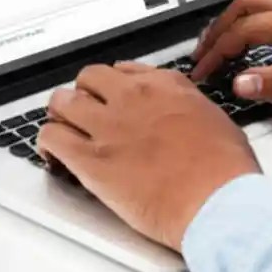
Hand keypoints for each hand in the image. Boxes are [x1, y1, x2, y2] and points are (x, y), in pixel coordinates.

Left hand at [37, 62, 258, 251]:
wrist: (216, 200)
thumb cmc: (225, 170)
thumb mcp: (215, 120)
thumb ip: (189, 110)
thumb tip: (184, 118)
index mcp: (166, 86)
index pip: (125, 71)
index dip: (115, 87)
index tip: (113, 98)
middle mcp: (133, 97)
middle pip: (89, 79)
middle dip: (85, 94)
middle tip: (86, 113)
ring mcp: (109, 125)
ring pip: (62, 102)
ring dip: (61, 115)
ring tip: (64, 131)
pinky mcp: (91, 159)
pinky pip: (51, 137)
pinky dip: (46, 144)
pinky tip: (52, 154)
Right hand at [193, 0, 271, 118]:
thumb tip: (242, 80)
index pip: (249, 28)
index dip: (219, 50)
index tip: (203, 71)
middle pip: (252, 3)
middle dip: (221, 26)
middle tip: (203, 53)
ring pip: (270, 1)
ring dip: (241, 19)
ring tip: (225, 44)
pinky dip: (263, 19)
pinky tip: (264, 39)